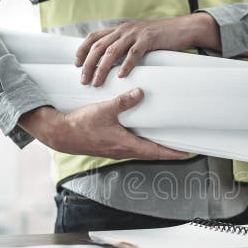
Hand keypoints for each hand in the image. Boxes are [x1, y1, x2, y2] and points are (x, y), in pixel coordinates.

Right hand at [18, 88, 188, 159]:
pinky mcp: (111, 146)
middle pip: (152, 153)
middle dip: (168, 151)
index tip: (187, 152)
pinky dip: (143, 143)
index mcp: (126, 145)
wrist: (61, 135)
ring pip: (143, 151)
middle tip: (183, 146)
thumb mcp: (104, 109)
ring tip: (168, 140)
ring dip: (156, 147)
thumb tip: (140, 93)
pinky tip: (144, 134)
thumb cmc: (81, 125)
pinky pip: (133, 147)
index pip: (156, 152)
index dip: (172, 153)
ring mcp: (117, 150)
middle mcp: (124, 151)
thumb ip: (123, 101)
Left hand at [75, 13, 220, 86]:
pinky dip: (125, 66)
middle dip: (88, 65)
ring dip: (102, 68)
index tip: (76, 65)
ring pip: (112, 51)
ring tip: (97, 82)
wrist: (181, 29)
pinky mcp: (148, 40)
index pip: (93, 37)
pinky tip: (121, 76)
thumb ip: (123, 45)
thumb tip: (110, 60)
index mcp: (119, 29)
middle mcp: (124, 29)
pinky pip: (133, 54)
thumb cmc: (159, 37)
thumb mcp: (136, 38)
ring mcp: (135, 34)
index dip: (82, 51)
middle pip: (99, 46)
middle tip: (83, 80)